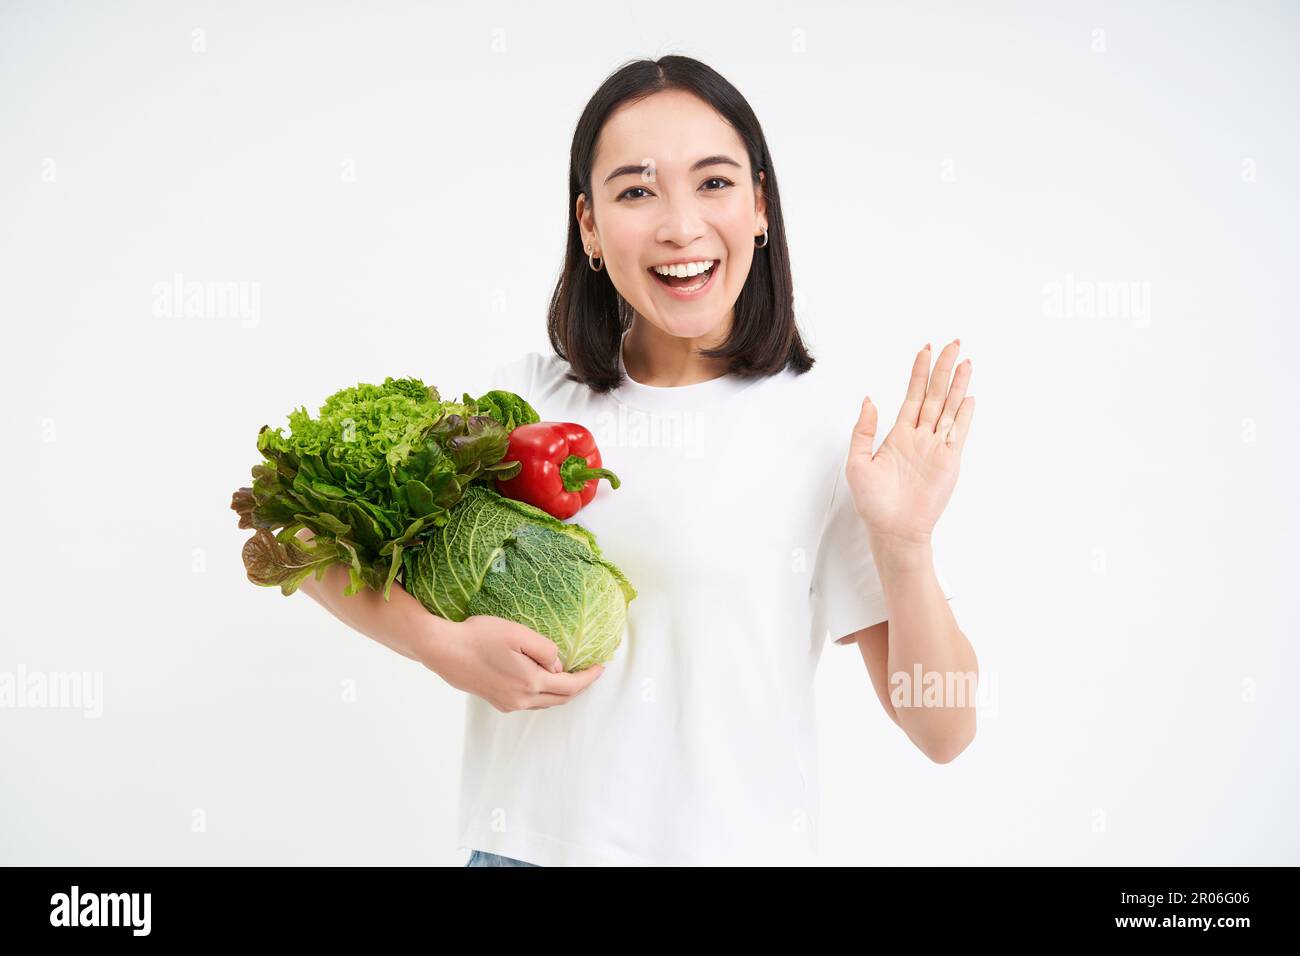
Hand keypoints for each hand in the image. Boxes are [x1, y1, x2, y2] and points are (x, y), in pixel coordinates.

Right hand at [429, 615, 605, 712]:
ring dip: (561, 691)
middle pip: (560, 698)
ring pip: (544, 702)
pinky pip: (529, 702)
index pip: (571, 686)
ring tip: (570, 675)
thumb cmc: (479, 636)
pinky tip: (542, 679)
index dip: (589, 678)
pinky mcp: (496, 701)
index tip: (601, 667)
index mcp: (531, 682)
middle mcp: (521, 699)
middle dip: (579, 686)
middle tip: (590, 672)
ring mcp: (507, 703)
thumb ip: (545, 649)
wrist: (443, 650)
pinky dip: (543, 693)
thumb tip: (558, 664)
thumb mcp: (518, 633)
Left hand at [845, 340, 974, 549]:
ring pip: (949, 408)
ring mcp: (936, 448)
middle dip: (943, 369)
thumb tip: (869, 399)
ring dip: (958, 385)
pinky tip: (969, 396)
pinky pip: (958, 432)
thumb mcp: (857, 462)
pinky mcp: (948, 461)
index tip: (925, 350)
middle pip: (934, 394)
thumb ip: (863, 430)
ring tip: (966, 362)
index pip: (912, 395)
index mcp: (898, 435)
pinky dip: (964, 414)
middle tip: (953, 344)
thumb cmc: (873, 502)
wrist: (892, 530)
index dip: (919, 372)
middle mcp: (920, 437)